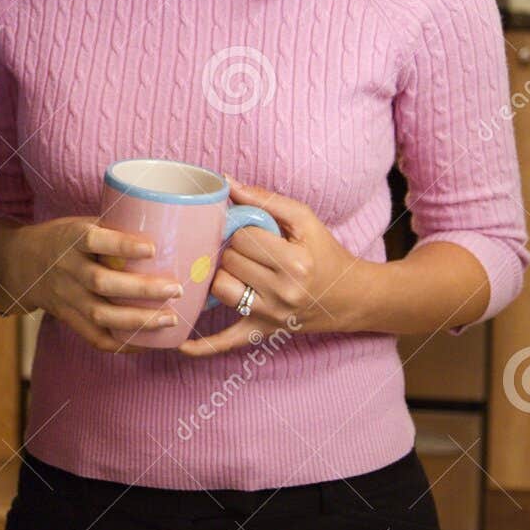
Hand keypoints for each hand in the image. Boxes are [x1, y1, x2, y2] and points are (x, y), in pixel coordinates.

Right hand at [19, 216, 183, 352]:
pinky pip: (95, 338)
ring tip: (170, 319)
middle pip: (101, 283)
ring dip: (138, 320)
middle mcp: (66, 269)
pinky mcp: (68, 318)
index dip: (122, 245)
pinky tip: (149, 342)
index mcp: (71, 239)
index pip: (93, 240)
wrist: (22, 264)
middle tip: (175, 289)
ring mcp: (66, 297)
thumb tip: (169, 230)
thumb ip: (115, 228)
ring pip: (100, 315)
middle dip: (141, 289)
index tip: (152, 248)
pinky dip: (123, 344)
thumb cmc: (66, 239)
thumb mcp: (82, 223)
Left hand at [179, 177, 364, 358]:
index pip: (243, 238)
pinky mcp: (261, 332)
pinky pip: (226, 343)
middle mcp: (283, 292)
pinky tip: (181, 346)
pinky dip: (203, 346)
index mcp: (295, 263)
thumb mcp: (305, 220)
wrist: (348, 296)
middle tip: (249, 251)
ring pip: (220, 290)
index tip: (253, 232)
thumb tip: (227, 183)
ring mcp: (270, 316)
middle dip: (232, 251)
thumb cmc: (324, 253)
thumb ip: (266, 199)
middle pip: (229, 263)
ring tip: (237, 271)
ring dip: (222, 277)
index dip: (242, 230)